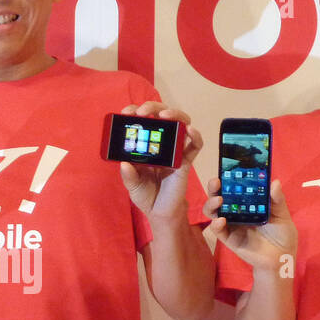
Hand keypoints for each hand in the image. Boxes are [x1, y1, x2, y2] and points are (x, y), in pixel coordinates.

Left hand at [117, 101, 201, 218]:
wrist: (160, 212)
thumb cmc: (146, 195)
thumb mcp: (132, 185)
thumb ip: (128, 175)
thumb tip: (125, 164)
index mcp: (146, 145)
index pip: (143, 121)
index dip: (135, 112)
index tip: (127, 111)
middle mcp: (161, 144)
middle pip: (163, 116)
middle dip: (154, 107)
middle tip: (143, 112)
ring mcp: (175, 150)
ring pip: (181, 123)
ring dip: (175, 114)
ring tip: (164, 115)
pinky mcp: (186, 161)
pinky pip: (195, 145)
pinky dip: (195, 135)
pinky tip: (189, 130)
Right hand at [205, 175, 296, 273]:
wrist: (282, 259)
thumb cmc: (282, 236)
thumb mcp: (282, 215)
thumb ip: (277, 200)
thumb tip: (275, 182)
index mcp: (248, 204)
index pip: (234, 188)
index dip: (227, 179)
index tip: (226, 170)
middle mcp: (236, 212)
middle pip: (219, 198)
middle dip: (214, 189)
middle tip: (215, 182)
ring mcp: (231, 226)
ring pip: (214, 212)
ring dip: (211, 204)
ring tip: (218, 200)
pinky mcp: (229, 239)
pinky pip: (218, 231)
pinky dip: (216, 224)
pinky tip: (221, 220)